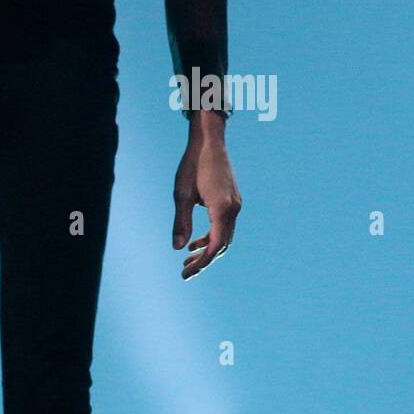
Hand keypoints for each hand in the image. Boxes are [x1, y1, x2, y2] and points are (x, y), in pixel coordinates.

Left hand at [172, 127, 240, 279]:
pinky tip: (196, 240)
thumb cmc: (192, 164)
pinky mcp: (233, 200)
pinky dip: (212, 236)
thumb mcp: (181, 193)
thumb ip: (181, 222)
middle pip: (222, 245)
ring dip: (208, 249)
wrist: (209, 140)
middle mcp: (234, 209)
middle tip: (185, 271)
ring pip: (225, 237)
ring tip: (188, 257)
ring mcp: (236, 205)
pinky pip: (225, 226)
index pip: (214, 246)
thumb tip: (178, 248)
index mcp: (222, 209)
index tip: (185, 273)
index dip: (201, 263)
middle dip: (204, 260)